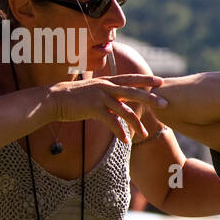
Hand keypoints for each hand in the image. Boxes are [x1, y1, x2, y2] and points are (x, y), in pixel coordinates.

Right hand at [47, 74, 166, 142]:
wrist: (53, 99)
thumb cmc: (74, 98)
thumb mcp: (93, 93)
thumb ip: (108, 97)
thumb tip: (119, 105)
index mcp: (107, 82)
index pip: (130, 79)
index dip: (146, 80)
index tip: (161, 81)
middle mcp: (106, 87)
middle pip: (133, 92)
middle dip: (151, 98)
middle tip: (165, 104)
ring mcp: (100, 97)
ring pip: (125, 110)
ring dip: (136, 124)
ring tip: (145, 134)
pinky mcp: (94, 108)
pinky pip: (112, 122)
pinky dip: (120, 132)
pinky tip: (126, 140)